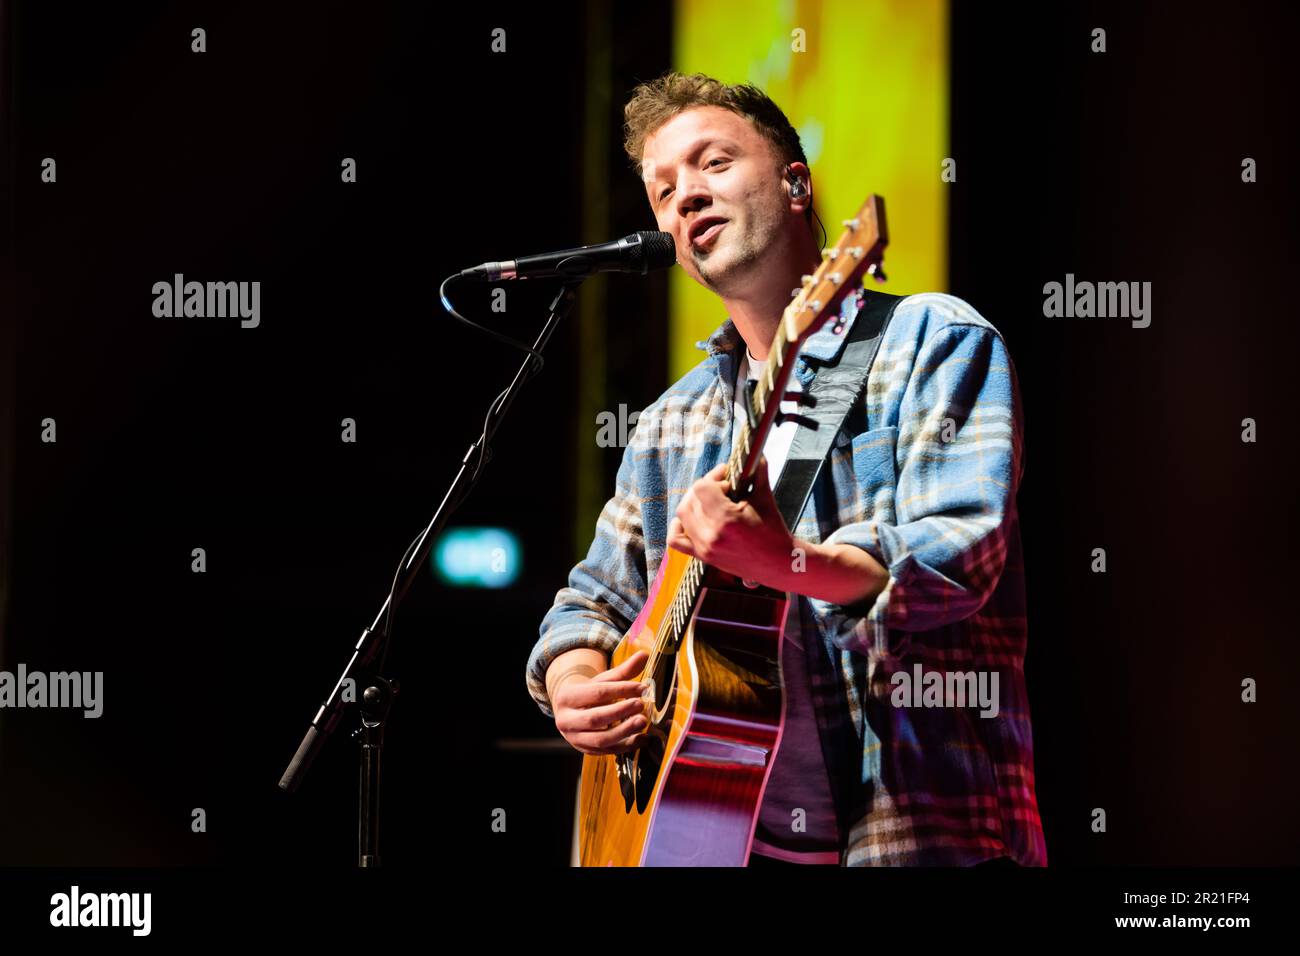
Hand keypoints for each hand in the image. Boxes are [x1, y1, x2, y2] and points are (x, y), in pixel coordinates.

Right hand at [552, 650, 650, 755]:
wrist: (571, 713)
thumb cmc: (589, 694)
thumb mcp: (602, 681)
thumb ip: (623, 671)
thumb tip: (644, 655)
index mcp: (568, 697)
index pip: (597, 693)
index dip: (621, 690)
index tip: (642, 688)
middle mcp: (567, 720)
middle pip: (595, 718)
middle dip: (620, 712)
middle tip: (641, 704)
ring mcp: (575, 739)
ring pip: (600, 739)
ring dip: (624, 731)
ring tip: (643, 722)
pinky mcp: (586, 751)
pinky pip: (608, 752)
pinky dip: (626, 746)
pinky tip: (642, 738)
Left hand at [667, 460, 793, 585]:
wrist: (778, 564)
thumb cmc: (774, 531)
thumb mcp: (766, 499)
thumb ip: (758, 473)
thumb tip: (756, 453)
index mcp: (727, 520)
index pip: (702, 488)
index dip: (713, 477)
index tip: (727, 477)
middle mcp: (712, 535)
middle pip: (690, 500)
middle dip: (705, 488)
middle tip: (722, 487)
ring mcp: (705, 548)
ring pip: (682, 516)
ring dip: (693, 502)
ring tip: (710, 500)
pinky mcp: (703, 557)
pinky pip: (676, 540)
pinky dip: (678, 526)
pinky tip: (691, 518)